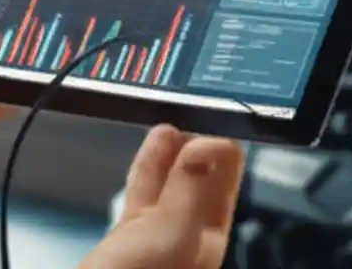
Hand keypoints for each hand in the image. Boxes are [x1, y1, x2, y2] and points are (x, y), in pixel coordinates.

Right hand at [80, 125, 243, 268]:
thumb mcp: (172, 232)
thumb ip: (189, 189)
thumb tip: (207, 146)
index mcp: (208, 239)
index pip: (224, 182)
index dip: (218, 148)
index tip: (207, 116)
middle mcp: (187, 237)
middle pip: (198, 181)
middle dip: (196, 147)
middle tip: (190, 111)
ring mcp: (156, 237)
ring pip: (168, 186)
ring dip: (170, 154)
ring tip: (168, 125)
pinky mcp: (127, 237)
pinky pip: (143, 195)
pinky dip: (147, 169)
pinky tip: (148, 152)